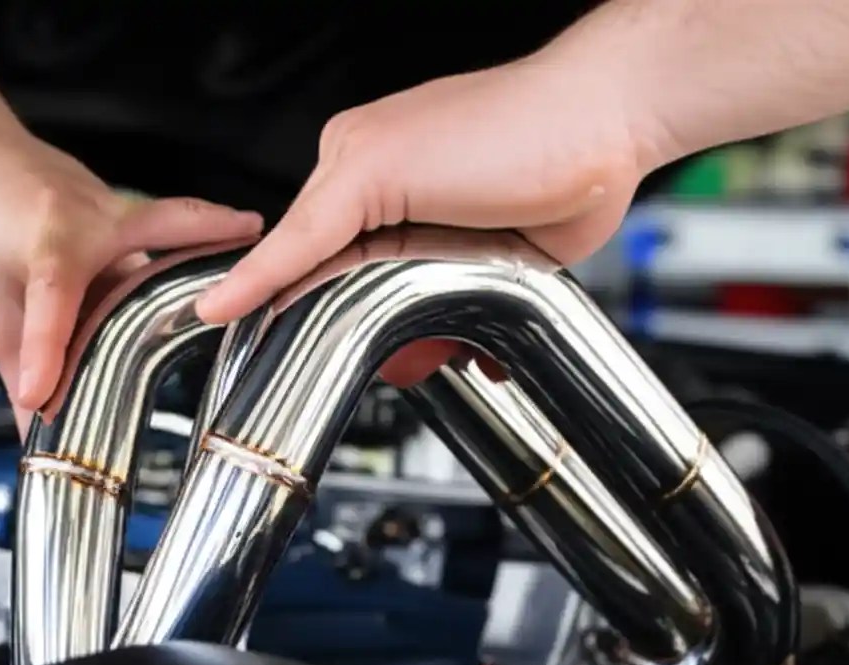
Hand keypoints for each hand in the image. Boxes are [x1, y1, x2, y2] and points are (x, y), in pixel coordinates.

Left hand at [0, 130, 262, 431]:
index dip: (45, 350)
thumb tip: (35, 434)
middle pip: (155, 225)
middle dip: (204, 234)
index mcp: (47, 251)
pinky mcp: (134, 213)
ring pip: (177, 221)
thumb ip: (21, 367)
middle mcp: (90, 223)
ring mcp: (118, 212)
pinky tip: (235, 258)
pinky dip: (205, 241)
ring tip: (266, 251)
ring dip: (221, 231)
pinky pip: (172, 233)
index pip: (50, 301)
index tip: (39, 394)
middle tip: (251, 243)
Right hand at [195, 53, 656, 385]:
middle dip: (358, 331)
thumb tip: (242, 279)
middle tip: (369, 355)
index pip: (293, 250)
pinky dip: (460, 340)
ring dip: (416, 343)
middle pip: (345, 292)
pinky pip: (454, 317)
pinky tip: (472, 347)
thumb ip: (306, 230)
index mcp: (350, 169)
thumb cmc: (505, 126)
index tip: (238, 336)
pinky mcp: (481, 263)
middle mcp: (389, 204)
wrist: (610, 130)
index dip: (270, 298)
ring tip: (435, 352)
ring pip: (400, 314)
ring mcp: (436, 237)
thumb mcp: (378, 171)